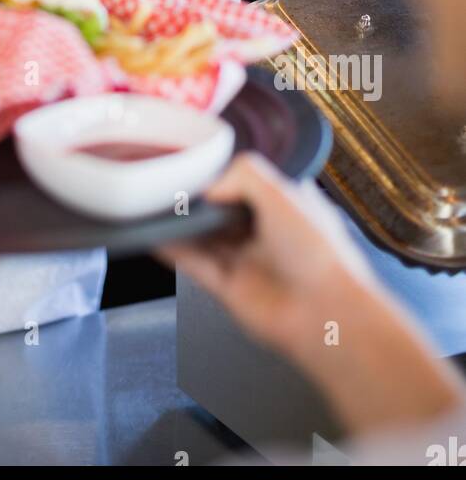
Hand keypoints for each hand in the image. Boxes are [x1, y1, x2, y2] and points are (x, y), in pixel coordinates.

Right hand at [157, 153, 464, 435]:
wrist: (326, 313)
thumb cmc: (320, 254)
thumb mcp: (282, 191)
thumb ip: (243, 175)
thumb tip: (210, 186)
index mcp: (286, 204)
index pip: (247, 181)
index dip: (223, 173)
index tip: (196, 165)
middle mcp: (266, 233)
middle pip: (220, 210)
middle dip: (196, 200)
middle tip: (169, 185)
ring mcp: (247, 261)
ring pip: (203, 237)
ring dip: (180, 224)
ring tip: (152, 206)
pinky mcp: (230, 289)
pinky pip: (195, 265)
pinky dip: (174, 251)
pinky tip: (155, 235)